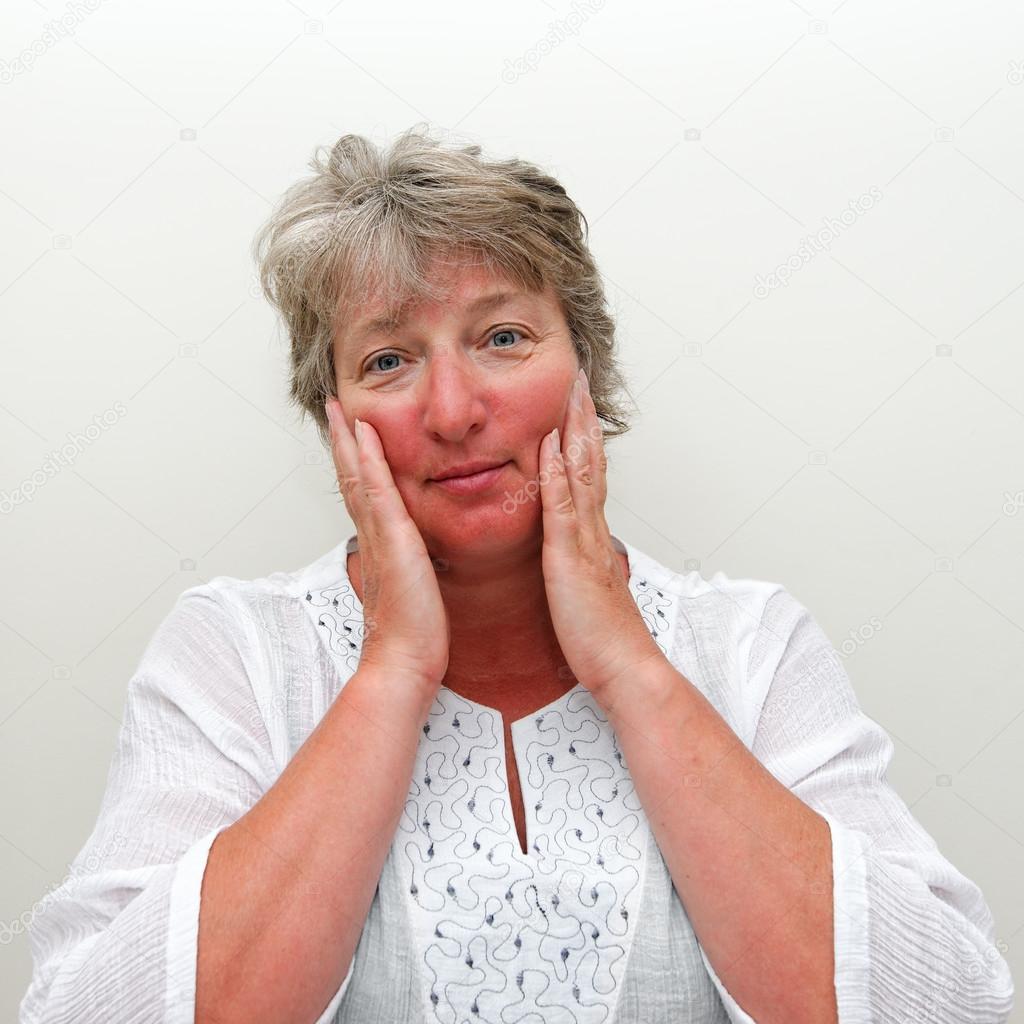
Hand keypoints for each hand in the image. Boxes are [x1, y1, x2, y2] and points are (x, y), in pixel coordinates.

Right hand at [325, 397, 449, 691]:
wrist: (405, 660)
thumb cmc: (414, 634)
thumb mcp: (413, 589)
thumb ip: (410, 568)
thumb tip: (415, 561)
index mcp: (379, 547)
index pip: (363, 496)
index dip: (355, 463)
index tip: (352, 434)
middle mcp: (372, 537)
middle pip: (350, 479)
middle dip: (343, 442)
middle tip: (335, 409)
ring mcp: (379, 537)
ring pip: (357, 478)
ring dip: (349, 440)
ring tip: (342, 409)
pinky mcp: (392, 541)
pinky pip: (377, 492)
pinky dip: (369, 461)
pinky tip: (365, 435)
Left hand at [538, 369, 666, 700]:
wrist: (625, 668)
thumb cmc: (603, 637)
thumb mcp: (588, 590)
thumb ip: (582, 564)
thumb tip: (576, 550)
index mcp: (594, 538)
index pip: (590, 476)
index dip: (584, 439)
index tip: (577, 407)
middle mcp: (594, 531)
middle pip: (591, 463)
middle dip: (584, 419)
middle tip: (579, 380)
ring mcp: (585, 542)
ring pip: (582, 474)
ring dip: (575, 431)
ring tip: (570, 394)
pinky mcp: (571, 559)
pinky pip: (563, 508)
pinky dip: (557, 474)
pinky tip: (549, 445)